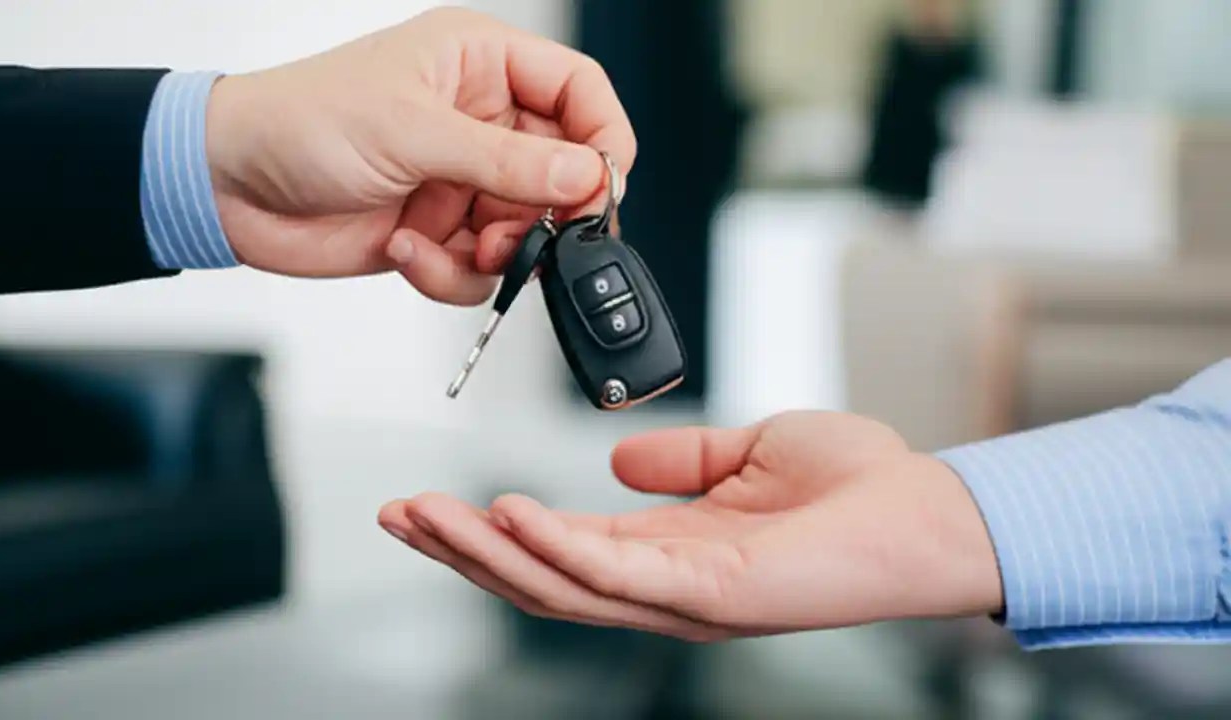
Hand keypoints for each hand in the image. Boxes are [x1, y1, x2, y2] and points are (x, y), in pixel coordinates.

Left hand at [205, 7, 633, 304]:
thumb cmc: (299, 123)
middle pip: (562, 170)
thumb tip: (586, 176)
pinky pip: (481, 267)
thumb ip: (508, 160)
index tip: (603, 187)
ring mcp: (461, 178)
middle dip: (545, 213)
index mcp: (479, 63)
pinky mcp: (440, 229)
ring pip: (526, 229)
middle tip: (525, 235)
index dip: (604, 137)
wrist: (228, 186)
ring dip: (494, 252)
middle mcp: (479, 119)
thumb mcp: (413, 131)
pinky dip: (450, 271)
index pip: (579, 90)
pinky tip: (407, 249)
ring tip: (453, 246)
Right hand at [378, 412, 1002, 641]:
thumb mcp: (748, 450)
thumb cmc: (856, 486)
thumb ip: (679, 460)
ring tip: (423, 516)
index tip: (427, 503)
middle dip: (460, 551)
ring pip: (561, 585)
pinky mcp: (716, 592)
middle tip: (394, 516)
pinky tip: (508, 514)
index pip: (556, 549)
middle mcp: (664, 584)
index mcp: (665, 550)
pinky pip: (619, 573)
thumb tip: (618, 456)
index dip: (486, 532)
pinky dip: (557, 546)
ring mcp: (686, 597)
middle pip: (539, 578)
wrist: (931, 510)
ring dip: (484, 552)